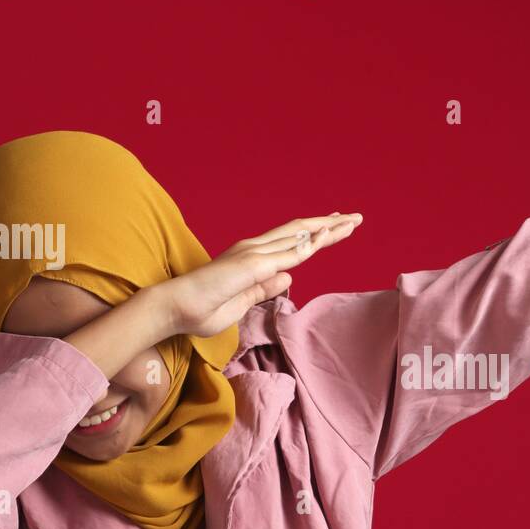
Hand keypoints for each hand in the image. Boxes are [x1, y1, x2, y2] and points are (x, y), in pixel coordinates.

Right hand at [161, 212, 362, 335]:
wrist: (176, 310)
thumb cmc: (202, 310)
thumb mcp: (242, 302)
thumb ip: (264, 288)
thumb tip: (288, 277)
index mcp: (251, 258)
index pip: (289, 243)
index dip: (314, 236)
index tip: (334, 229)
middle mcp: (254, 249)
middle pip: (299, 232)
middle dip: (328, 225)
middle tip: (353, 218)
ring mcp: (254, 254)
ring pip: (299, 235)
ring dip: (327, 228)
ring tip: (351, 220)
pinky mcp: (253, 265)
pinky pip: (290, 253)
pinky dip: (312, 243)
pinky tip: (330, 235)